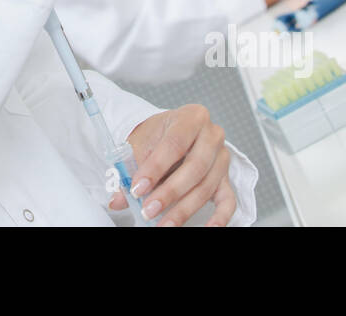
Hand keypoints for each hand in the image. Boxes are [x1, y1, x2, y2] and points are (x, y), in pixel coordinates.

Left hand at [108, 105, 237, 226]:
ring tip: (163, 224)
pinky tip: (208, 229)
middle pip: (195, 167)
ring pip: (206, 187)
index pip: (175, 143)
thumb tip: (117, 200)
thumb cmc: (157, 136)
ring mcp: (222, 157)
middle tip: (148, 209)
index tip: (138, 188)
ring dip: (183, 209)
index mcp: (191, 117)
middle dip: (169, 192)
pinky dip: (219, 218)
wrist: (169, 133)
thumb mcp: (140, 144)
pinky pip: (228, 201)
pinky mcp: (226, 179)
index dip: (156, 168)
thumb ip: (130, 170)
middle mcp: (212, 135)